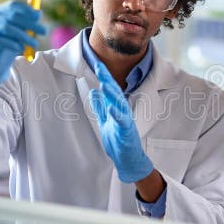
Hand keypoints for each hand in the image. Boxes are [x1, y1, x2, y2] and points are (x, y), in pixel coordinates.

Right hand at [0, 1, 45, 86]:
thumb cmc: (8, 40)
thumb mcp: (17, 29)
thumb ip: (25, 20)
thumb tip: (38, 13)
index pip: (13, 5)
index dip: (27, 9)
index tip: (39, 15)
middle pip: (12, 17)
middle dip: (30, 23)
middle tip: (44, 31)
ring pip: (7, 29)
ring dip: (24, 36)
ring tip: (34, 43)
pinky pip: (1, 41)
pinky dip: (13, 44)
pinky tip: (20, 48)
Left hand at [88, 61, 153, 182]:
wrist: (128, 160)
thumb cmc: (118, 141)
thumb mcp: (105, 121)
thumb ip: (100, 107)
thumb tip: (94, 92)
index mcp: (116, 108)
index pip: (109, 90)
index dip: (104, 77)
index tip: (97, 63)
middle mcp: (122, 112)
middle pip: (115, 93)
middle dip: (107, 80)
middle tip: (100, 67)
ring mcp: (125, 122)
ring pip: (119, 104)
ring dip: (112, 93)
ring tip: (104, 83)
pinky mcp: (127, 133)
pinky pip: (122, 122)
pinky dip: (117, 114)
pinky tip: (111, 108)